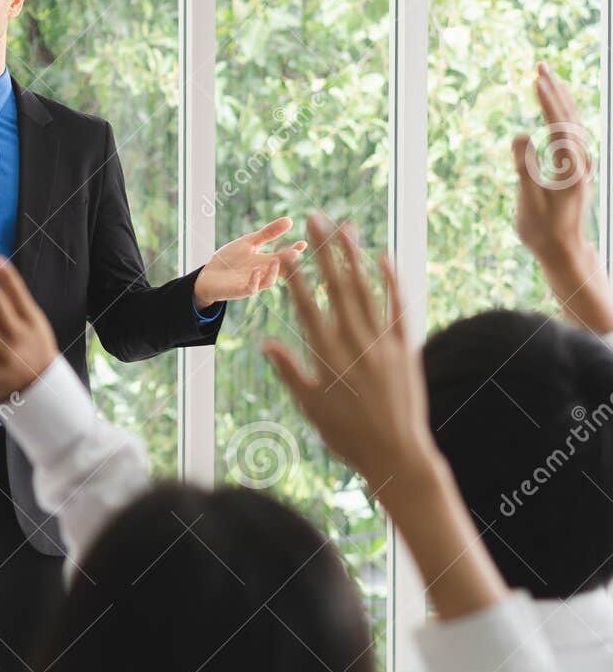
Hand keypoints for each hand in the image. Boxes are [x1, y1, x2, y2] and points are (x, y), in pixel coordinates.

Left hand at [193, 216, 307, 306]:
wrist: (207, 275)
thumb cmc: (229, 259)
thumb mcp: (249, 243)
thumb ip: (267, 233)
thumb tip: (290, 220)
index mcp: (266, 261)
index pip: (284, 256)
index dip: (294, 251)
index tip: (303, 243)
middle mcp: (262, 273)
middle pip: (280, 269)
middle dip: (288, 262)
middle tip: (295, 252)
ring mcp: (252, 283)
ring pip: (269, 281)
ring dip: (274, 272)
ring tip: (277, 260)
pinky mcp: (239, 291)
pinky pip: (251, 289)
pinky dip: (255, 281)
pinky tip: (255, 270)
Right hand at [262, 216, 434, 491]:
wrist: (396, 453)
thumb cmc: (346, 435)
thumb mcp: (309, 406)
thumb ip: (289, 371)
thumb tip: (266, 344)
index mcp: (326, 356)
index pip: (307, 305)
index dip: (295, 275)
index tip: (284, 250)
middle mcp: (355, 342)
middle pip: (337, 285)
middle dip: (324, 249)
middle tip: (315, 218)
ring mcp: (383, 342)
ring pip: (366, 289)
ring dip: (354, 255)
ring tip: (344, 227)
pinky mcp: (406, 348)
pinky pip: (398, 307)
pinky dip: (391, 281)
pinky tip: (384, 257)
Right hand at [514, 62, 593, 266]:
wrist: (564, 250)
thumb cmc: (542, 229)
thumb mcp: (529, 199)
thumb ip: (525, 166)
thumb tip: (519, 134)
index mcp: (571, 166)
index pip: (559, 123)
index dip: (547, 100)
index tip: (535, 79)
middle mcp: (582, 160)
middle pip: (571, 116)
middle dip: (556, 89)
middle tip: (540, 66)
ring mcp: (582, 164)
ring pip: (575, 123)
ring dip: (561, 99)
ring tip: (548, 80)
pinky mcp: (578, 168)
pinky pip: (573, 133)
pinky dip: (564, 115)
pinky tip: (558, 111)